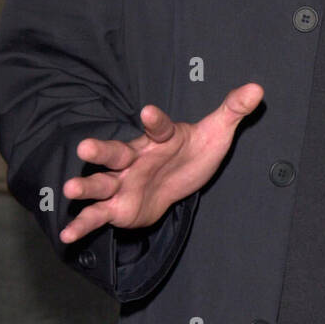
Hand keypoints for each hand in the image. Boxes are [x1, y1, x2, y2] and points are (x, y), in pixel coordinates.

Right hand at [59, 84, 263, 242]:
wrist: (179, 180)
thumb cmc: (193, 152)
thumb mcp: (216, 133)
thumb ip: (233, 110)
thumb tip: (257, 89)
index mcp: (160, 139)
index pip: (158, 128)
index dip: (155, 121)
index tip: (149, 112)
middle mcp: (136, 159)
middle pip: (116, 152)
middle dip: (102, 151)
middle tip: (85, 147)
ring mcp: (124, 183)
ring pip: (102, 182)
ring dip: (86, 186)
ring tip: (70, 189)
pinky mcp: (119, 207)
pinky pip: (98, 215)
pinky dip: (83, 224)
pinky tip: (67, 234)